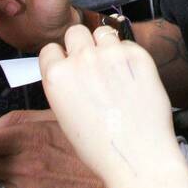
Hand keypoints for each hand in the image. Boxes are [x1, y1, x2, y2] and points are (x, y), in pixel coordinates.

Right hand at [41, 25, 177, 187]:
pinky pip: (127, 43)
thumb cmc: (102, 147)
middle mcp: (81, 60)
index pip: (50, 49)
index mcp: (57, 77)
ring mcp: (110, 54)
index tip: (69, 65)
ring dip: (105, 44)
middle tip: (92, 62)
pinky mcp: (137, 54)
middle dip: (82, 44)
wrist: (137, 156)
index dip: (60, 58)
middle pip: (75, 32)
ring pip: (102, 31)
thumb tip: (73, 74)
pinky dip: (128, 55)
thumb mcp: (65, 117)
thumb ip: (66, 87)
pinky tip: (131, 76)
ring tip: (113, 67)